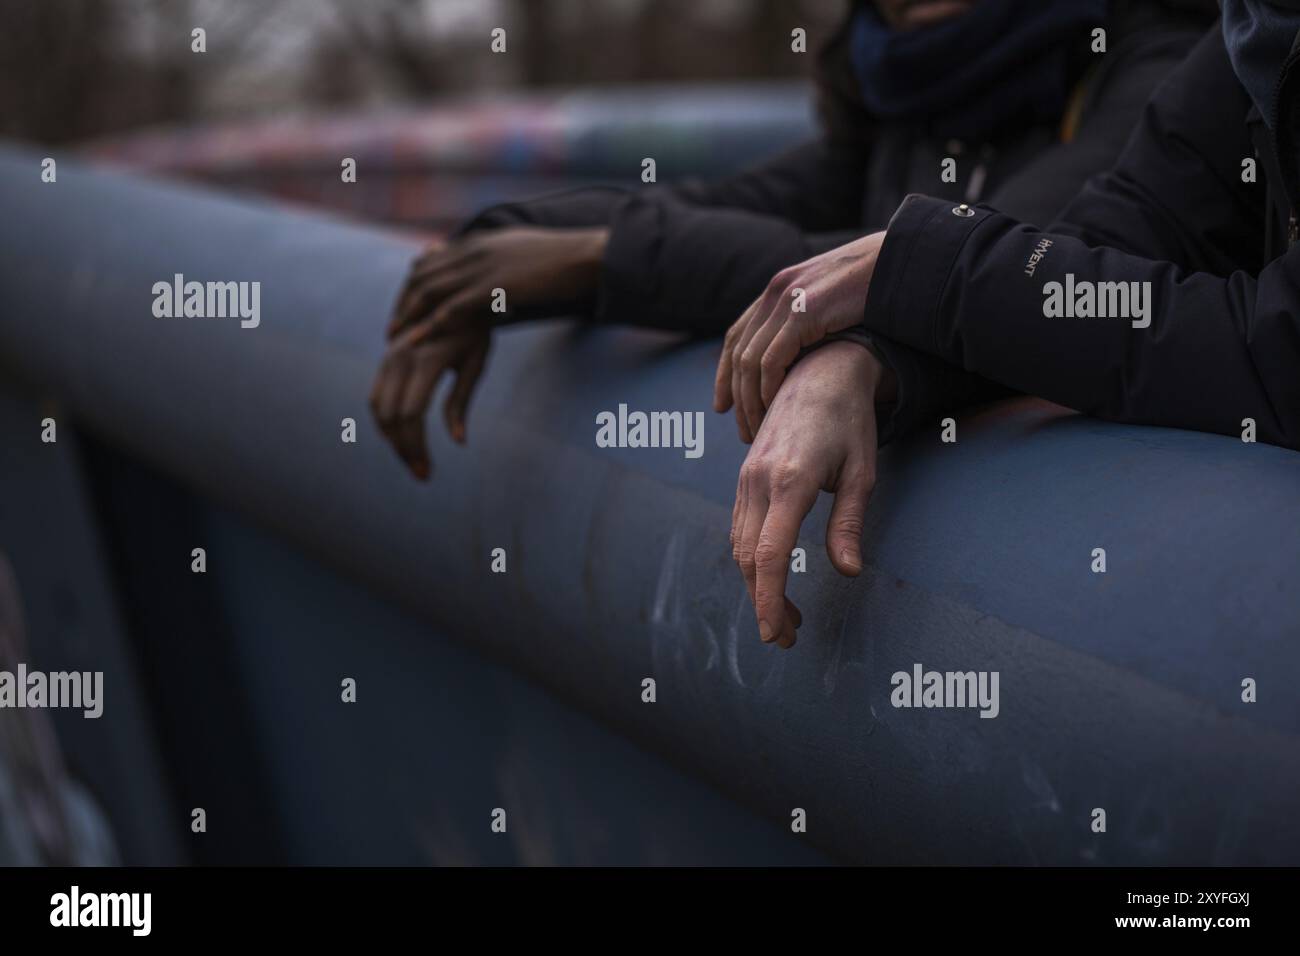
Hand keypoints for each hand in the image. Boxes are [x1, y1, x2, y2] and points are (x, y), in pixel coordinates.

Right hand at [369, 323, 488, 480]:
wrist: (455, 294)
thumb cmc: (476, 331)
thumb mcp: (475, 364)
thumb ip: (461, 403)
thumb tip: (457, 441)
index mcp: (428, 358)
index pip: (411, 414)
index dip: (415, 447)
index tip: (426, 471)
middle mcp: (402, 355)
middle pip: (390, 416)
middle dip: (403, 449)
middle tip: (421, 473)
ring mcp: (390, 354)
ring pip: (378, 408)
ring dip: (391, 439)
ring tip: (412, 459)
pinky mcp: (386, 356)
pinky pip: (376, 395)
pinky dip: (385, 421)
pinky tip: (403, 438)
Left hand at [387, 226, 607, 340]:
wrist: (585, 256)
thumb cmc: (565, 259)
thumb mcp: (524, 252)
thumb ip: (503, 258)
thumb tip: (497, 269)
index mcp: (479, 242)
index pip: (431, 261)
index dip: (412, 286)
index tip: (403, 308)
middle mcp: (473, 251)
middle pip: (422, 276)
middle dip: (403, 303)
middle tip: (392, 328)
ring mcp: (481, 267)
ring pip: (430, 291)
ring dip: (409, 316)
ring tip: (395, 338)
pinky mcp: (492, 287)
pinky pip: (451, 307)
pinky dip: (430, 325)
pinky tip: (419, 341)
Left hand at [714, 231, 884, 442]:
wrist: (901, 261)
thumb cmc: (875, 287)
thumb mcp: (832, 302)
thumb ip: (810, 321)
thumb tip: (803, 357)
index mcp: (778, 288)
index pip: (738, 335)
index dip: (725, 372)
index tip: (723, 405)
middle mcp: (776, 292)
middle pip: (738, 351)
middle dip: (736, 394)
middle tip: (741, 429)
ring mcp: (787, 300)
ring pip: (750, 360)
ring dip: (750, 399)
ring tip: (758, 428)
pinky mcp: (804, 312)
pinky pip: (772, 359)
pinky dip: (768, 387)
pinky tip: (775, 407)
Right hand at [731, 340, 887, 648]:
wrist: (820, 372)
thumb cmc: (849, 422)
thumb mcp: (862, 473)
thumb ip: (850, 524)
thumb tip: (849, 572)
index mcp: (791, 481)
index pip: (768, 555)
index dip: (768, 600)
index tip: (775, 633)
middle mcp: (759, 480)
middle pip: (747, 558)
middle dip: (763, 602)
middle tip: (787, 637)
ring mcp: (746, 476)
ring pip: (738, 545)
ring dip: (756, 585)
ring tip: (786, 615)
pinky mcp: (745, 475)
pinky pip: (739, 526)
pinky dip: (751, 559)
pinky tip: (772, 574)